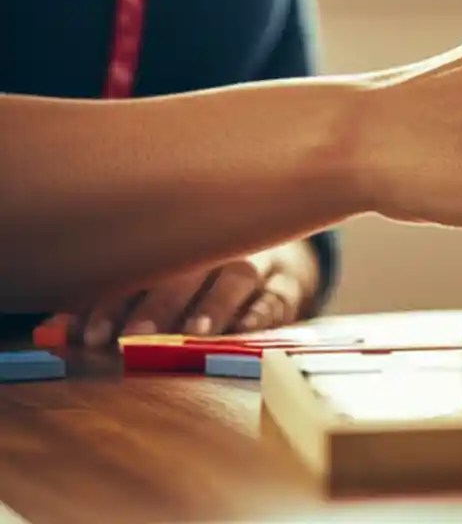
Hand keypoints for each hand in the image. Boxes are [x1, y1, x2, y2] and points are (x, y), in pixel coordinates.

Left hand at [54, 240, 318, 346]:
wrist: (275, 253)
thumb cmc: (203, 270)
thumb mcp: (159, 276)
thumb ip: (112, 301)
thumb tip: (57, 331)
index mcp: (181, 240)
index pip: (142, 266)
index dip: (114, 299)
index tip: (93, 334)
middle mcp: (219, 245)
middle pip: (188, 270)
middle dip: (159, 304)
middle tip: (134, 336)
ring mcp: (260, 261)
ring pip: (239, 277)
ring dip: (215, 303)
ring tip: (195, 331)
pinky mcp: (290, 285)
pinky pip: (281, 294)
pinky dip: (264, 310)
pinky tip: (248, 327)